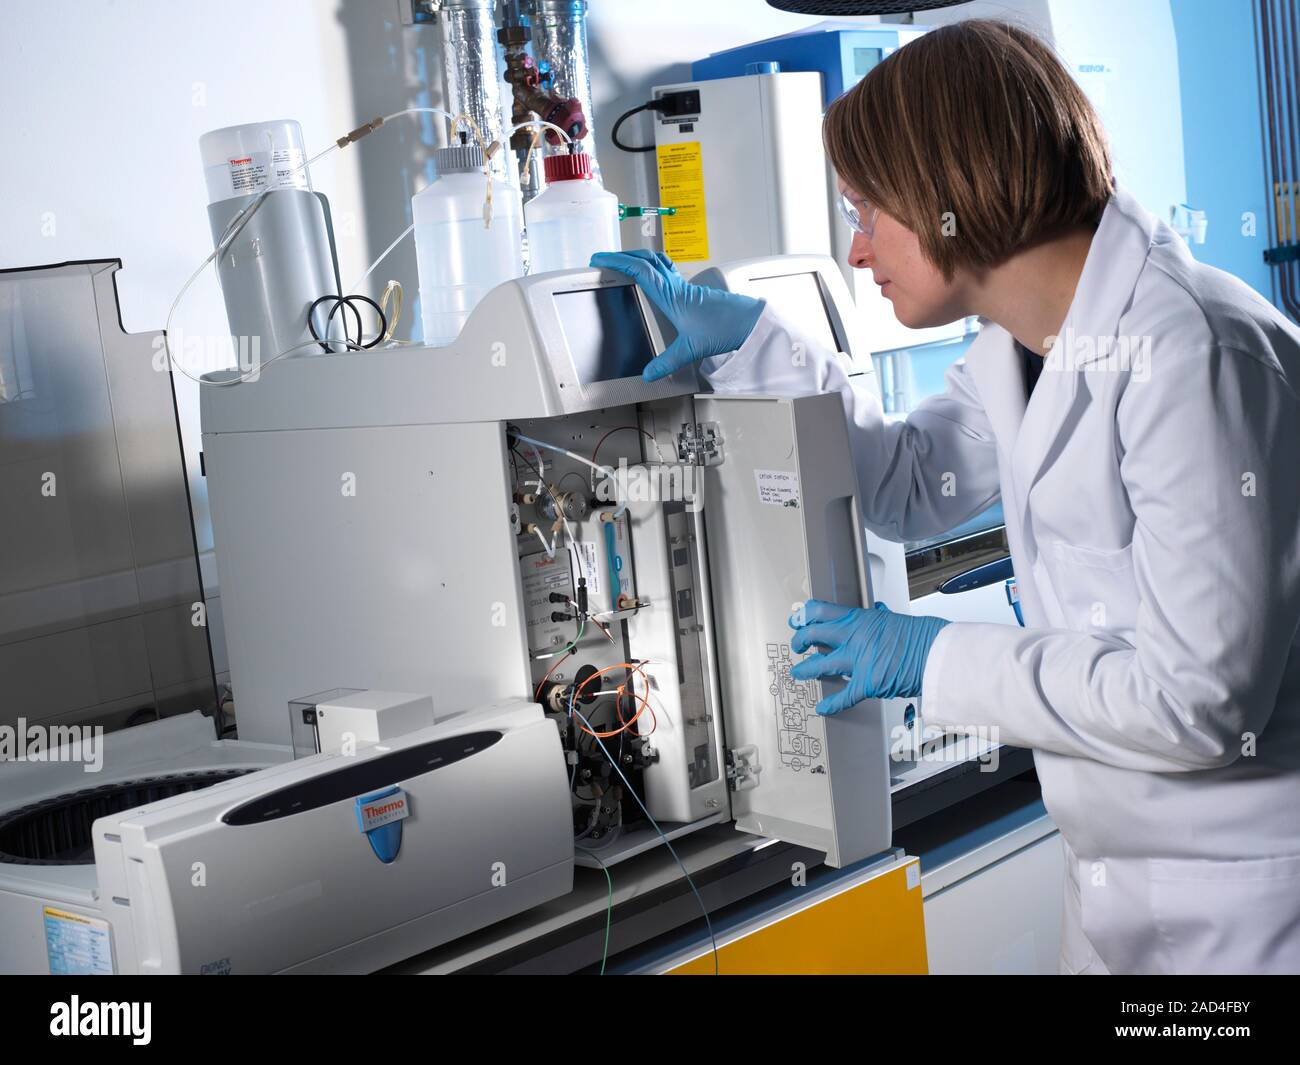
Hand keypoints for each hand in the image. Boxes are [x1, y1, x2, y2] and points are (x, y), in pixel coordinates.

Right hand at [590, 250, 763, 381]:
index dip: (617, 261)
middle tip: (605, 259)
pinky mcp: (692, 291)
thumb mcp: (691, 349)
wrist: (749, 321)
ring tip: (624, 263)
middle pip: (645, 259)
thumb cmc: (725, 327)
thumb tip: (648, 374)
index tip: (599, 259)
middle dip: (622, 256)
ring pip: (657, 261)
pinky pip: (668, 271)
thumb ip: (667, 362)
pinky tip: (654, 278)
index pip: (639, 270)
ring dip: (639, 258)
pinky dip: (655, 268)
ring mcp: (685, 286)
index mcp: (670, 295)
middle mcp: (676, 286)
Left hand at [789, 600, 950, 713]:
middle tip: (797, 646)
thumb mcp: (893, 618)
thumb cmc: (921, 636)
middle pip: (812, 636)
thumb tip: (875, 610)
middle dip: (799, 642)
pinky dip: (831, 704)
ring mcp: (858, 661)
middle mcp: (853, 638)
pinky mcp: (866, 683)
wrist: (936, 654)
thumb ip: (877, 618)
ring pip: (819, 665)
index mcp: (858, 619)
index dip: (803, 616)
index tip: (797, 620)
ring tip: (800, 672)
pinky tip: (824, 707)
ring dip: (805, 670)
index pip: (820, 611)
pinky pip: (842, 696)